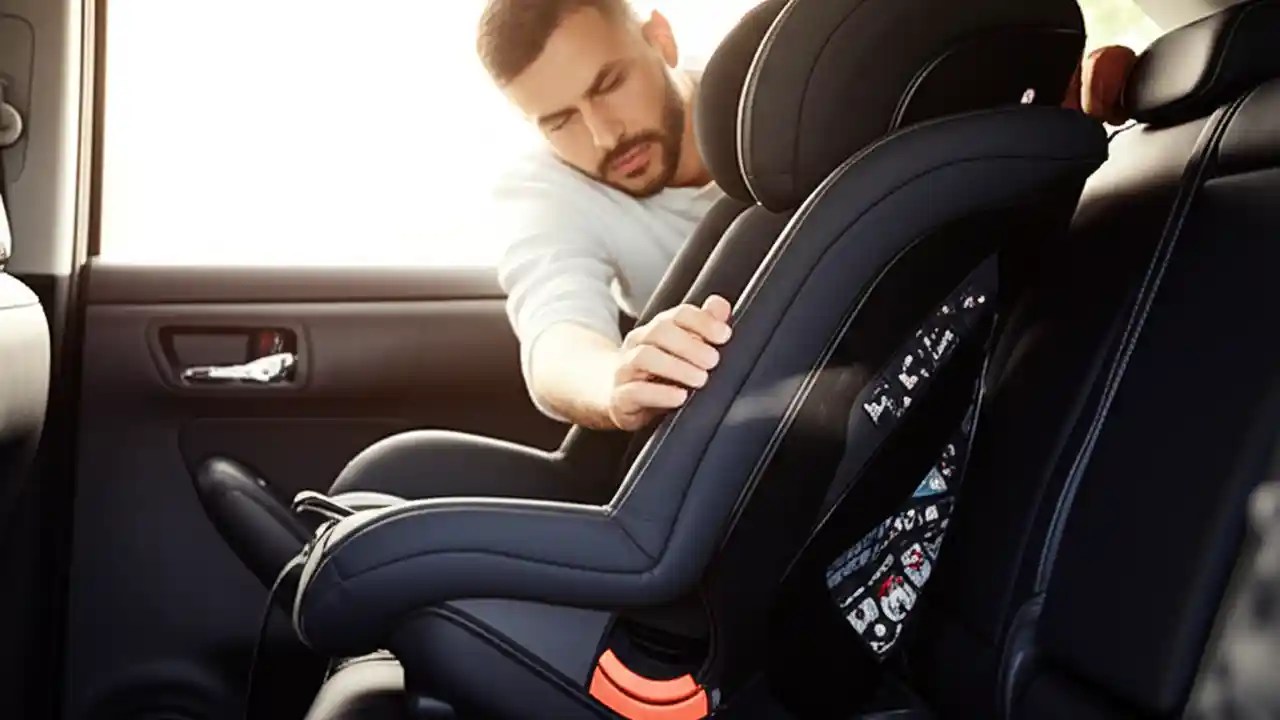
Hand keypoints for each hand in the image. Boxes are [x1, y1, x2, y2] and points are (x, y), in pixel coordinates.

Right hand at [607, 295, 733, 430]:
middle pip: (660, 332)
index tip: (724, 335)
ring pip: (645, 358)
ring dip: (677, 367)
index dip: (702, 321)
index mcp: (655, 330)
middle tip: (713, 360)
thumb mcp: (681, 351)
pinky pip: (635, 392)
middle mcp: (638, 344)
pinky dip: (660, 394)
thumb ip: (702, 327)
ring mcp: (625, 370)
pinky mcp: (620, 397)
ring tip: (700, 379)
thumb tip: (720, 305)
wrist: (618, 398)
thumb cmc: (657, 373)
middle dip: (690, 345)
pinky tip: (680, 397)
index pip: (678, 315)